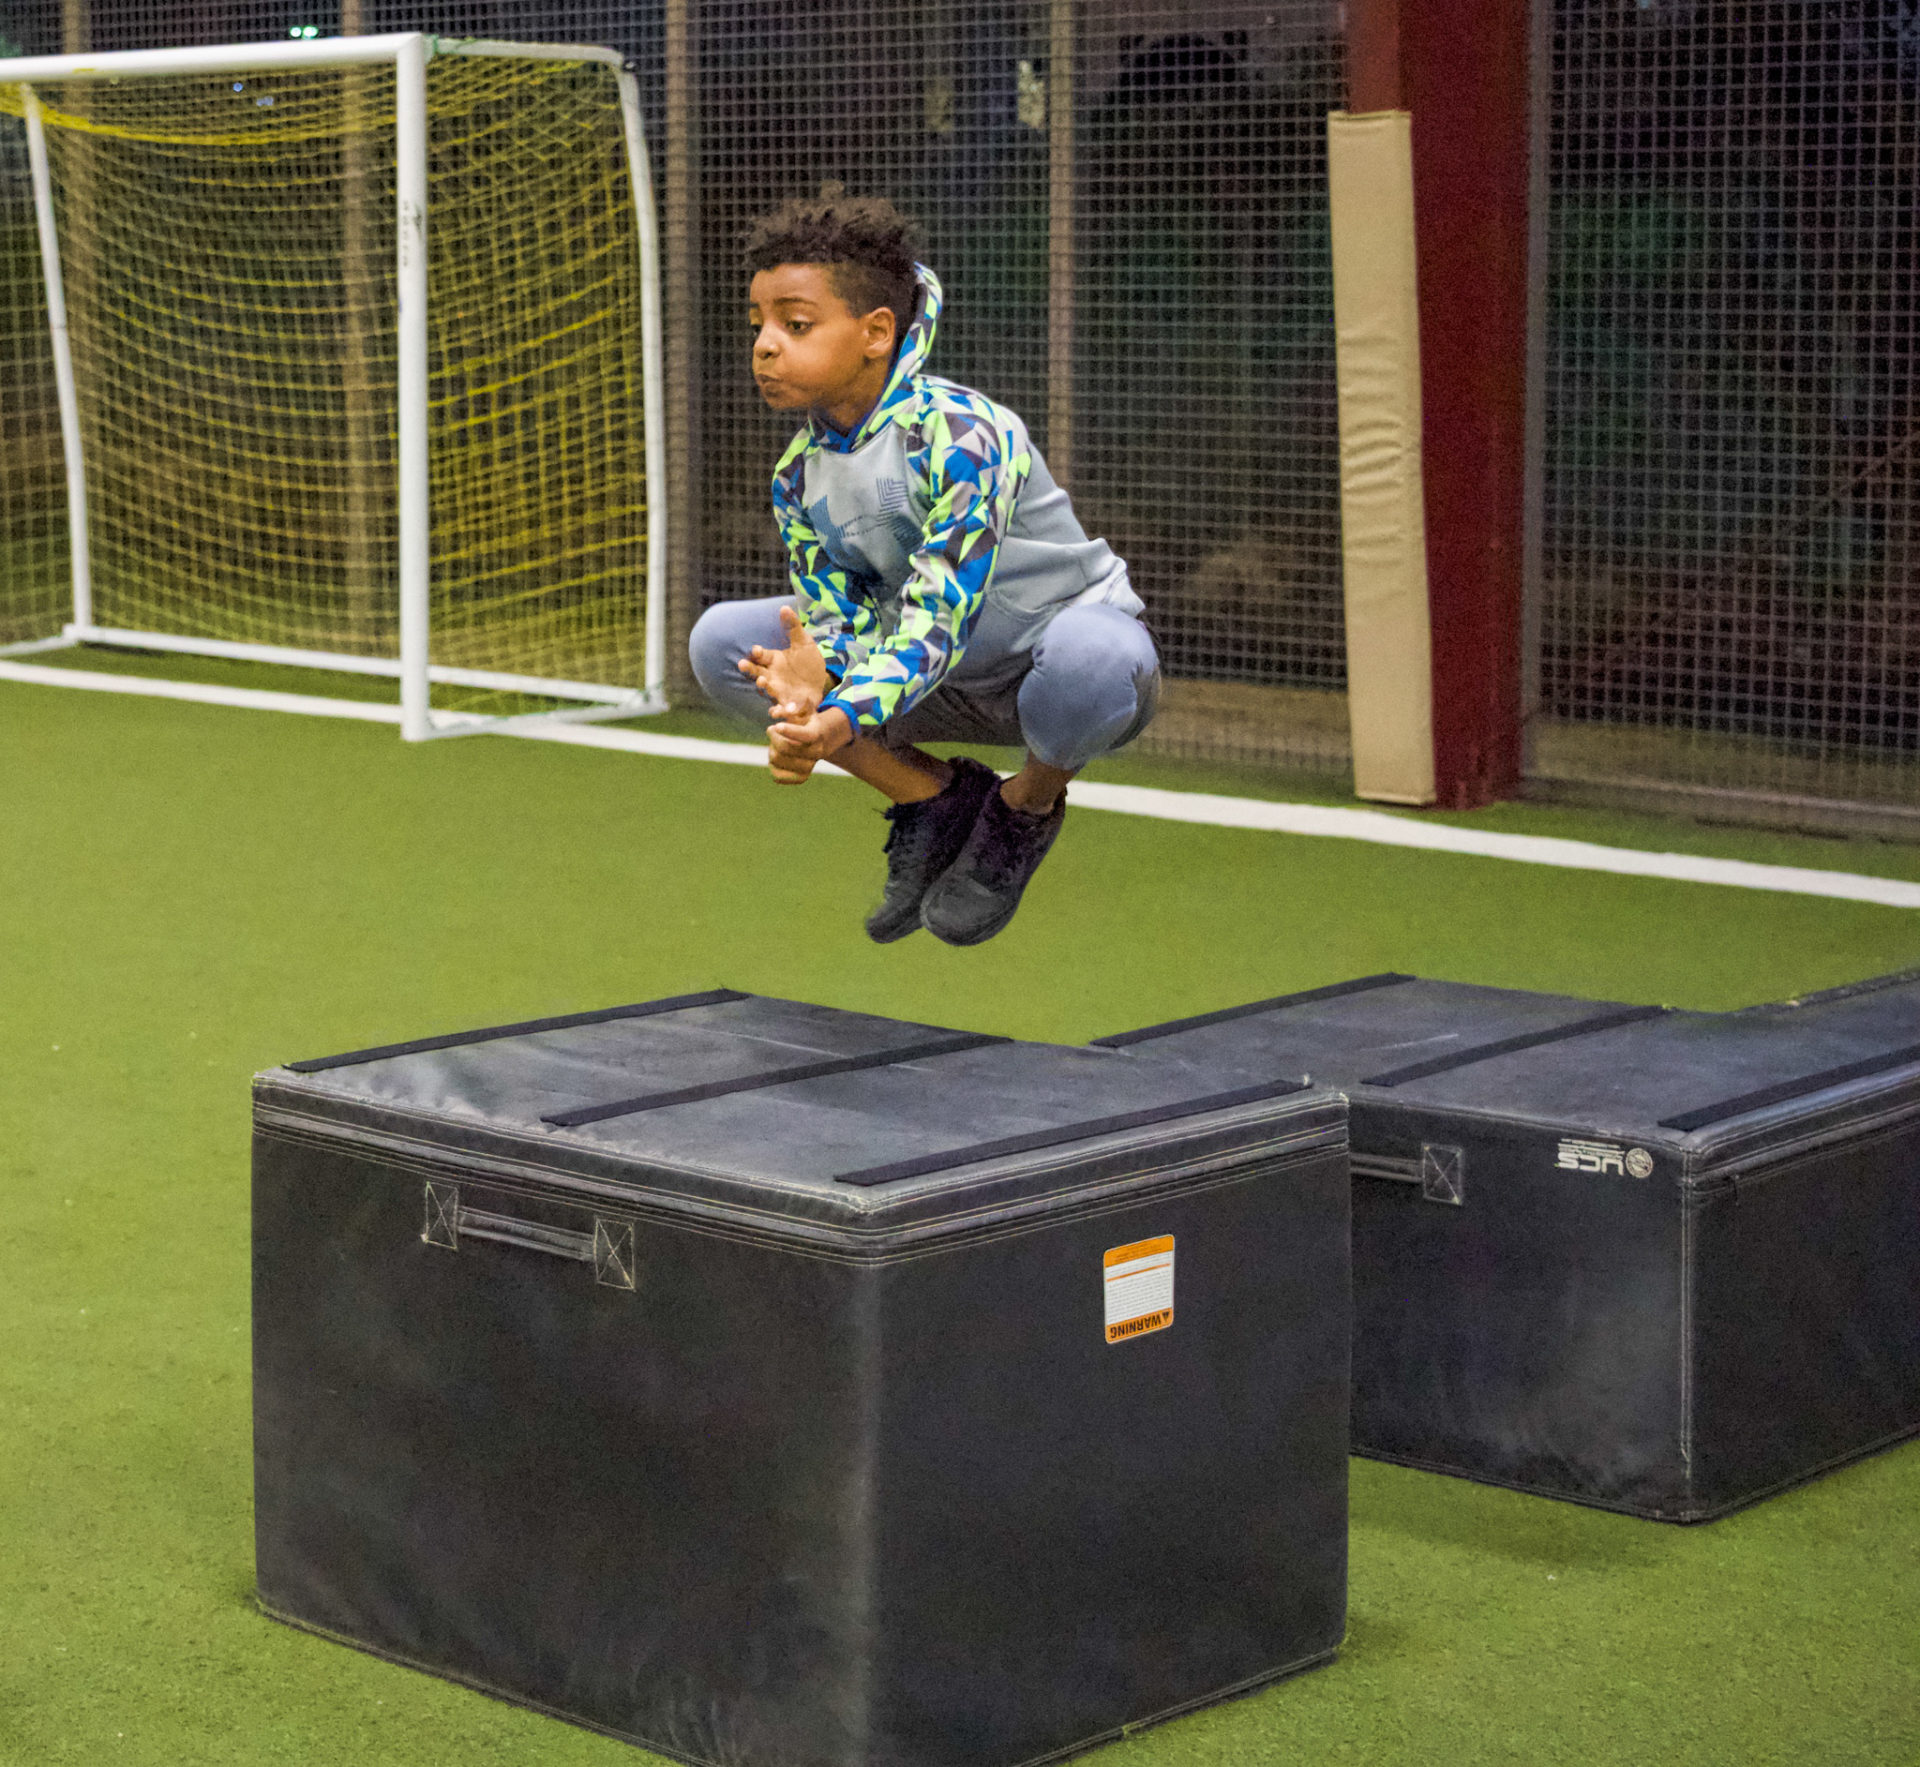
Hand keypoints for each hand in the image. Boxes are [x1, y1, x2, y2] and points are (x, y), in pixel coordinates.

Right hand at [739, 605, 829, 720]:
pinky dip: (780, 710)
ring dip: (763, 686)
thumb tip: (785, 607)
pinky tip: (779, 711)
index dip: (758, 652)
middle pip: (757, 672)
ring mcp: (779, 690)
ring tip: (762, 683)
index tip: (755, 649)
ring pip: (767, 689)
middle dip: (750, 669)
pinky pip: (782, 708)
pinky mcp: (789, 704)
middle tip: (741, 664)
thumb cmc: (807, 660)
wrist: (821, 681)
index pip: (762, 655)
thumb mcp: (804, 642)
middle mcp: (772, 676)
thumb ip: (794, 627)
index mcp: (774, 660)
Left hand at [767, 706, 853, 784]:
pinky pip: (776, 775)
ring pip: (776, 760)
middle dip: (773, 736)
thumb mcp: (807, 708)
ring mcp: (808, 768)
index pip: (804, 736)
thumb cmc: (809, 721)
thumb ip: (798, 704)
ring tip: (777, 742)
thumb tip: (784, 709)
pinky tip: (778, 755)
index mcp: (816, 735)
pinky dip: (772, 765)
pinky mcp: (800, 778)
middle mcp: (815, 753)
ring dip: (771, 748)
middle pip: (784, 747)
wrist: (823, 740)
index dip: (789, 731)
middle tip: (771, 729)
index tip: (777, 725)